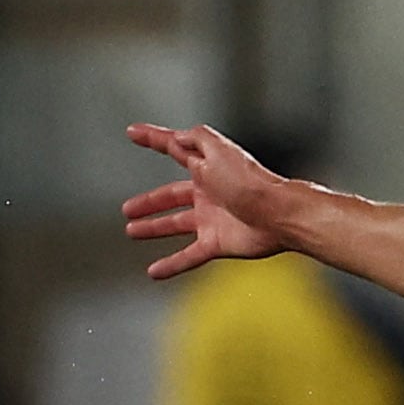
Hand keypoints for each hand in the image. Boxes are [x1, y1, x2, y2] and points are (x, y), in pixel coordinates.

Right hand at [122, 123, 294, 280]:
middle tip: (127, 208)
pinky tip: (153, 272)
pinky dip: (171, 264)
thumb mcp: (215, 150)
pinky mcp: (217, 242)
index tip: (133, 133)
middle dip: (149, 202)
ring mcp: (212, 219)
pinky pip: (188, 255)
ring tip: (133, 231)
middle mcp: (208, 192)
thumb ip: (194, 140)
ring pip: (175, 225)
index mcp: (206, 166)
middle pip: (171, 196)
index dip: (153, 139)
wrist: (276, 214)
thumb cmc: (248, 181)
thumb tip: (176, 135)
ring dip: (154, 228)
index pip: (174, 150)